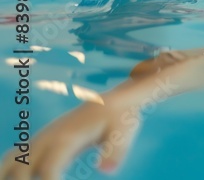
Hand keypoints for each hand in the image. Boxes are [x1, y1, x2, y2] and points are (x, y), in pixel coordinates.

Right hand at [0, 99, 141, 178]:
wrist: (113, 101)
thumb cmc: (119, 118)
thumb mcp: (123, 133)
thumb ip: (115, 152)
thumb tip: (107, 171)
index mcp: (67, 139)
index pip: (49, 168)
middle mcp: (49, 139)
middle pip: (21, 166)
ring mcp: (42, 139)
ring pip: (11, 159)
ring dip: (8, 174)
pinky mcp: (42, 141)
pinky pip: (15, 156)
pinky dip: (9, 170)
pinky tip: (16, 178)